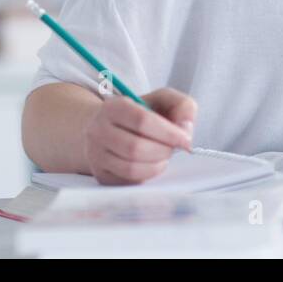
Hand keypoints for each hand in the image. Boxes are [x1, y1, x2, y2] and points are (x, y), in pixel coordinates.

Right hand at [82, 87, 196, 184]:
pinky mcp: (101, 174)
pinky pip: (128, 181)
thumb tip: (186, 128)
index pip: (142, 121)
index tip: (185, 140)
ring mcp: (96, 154)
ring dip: (156, 166)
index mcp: (114, 106)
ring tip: (163, 157)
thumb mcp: (162, 100)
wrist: (108, 128)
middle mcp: (99, 130)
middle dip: (163, 151)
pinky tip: (151, 165)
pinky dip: (147, 175)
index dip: (169, 133)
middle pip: (136, 147)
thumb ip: (181, 106)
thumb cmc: (140, 115)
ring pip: (131, 168)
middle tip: (173, 149)